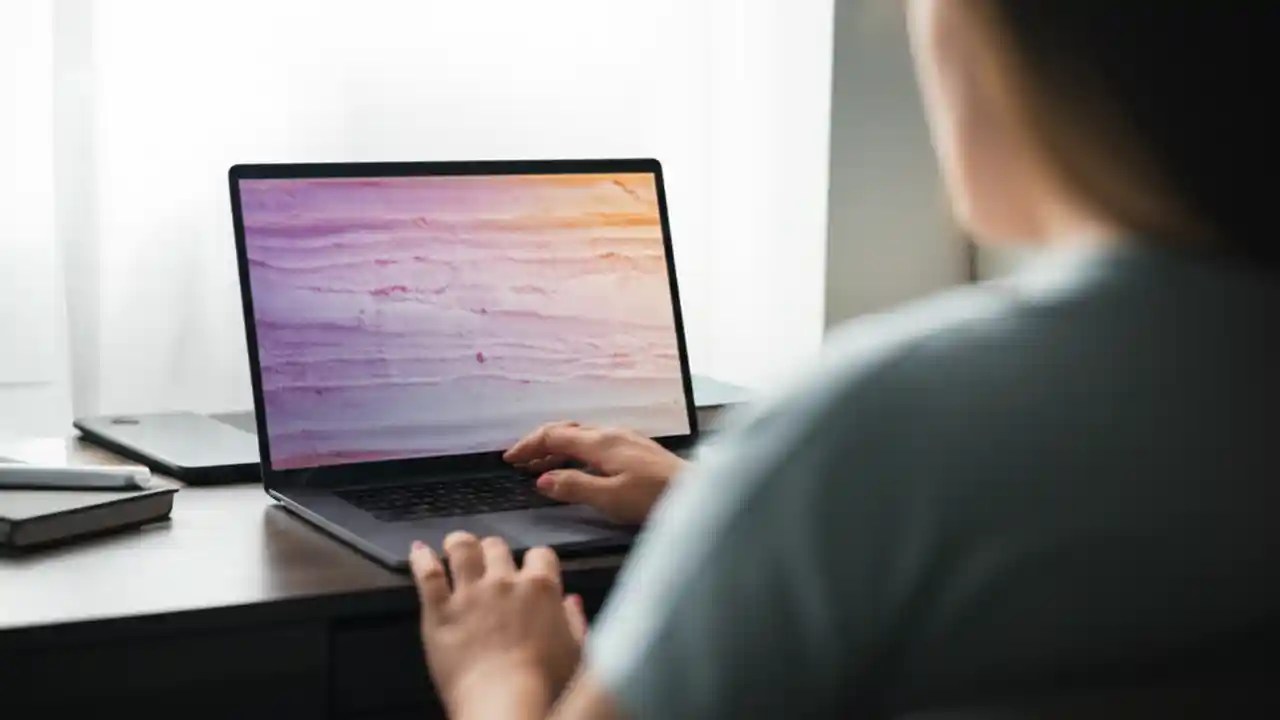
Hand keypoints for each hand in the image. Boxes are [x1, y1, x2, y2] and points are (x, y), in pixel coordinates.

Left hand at [412, 533, 587, 719]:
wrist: (504, 703)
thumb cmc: (546, 685)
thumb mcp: (578, 653)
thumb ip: (575, 622)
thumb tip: (571, 601)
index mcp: (541, 589)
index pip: (541, 554)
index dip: (536, 561)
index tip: (532, 570)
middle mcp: (504, 582)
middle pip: (497, 547)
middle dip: (494, 551)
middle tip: (490, 560)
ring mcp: (469, 593)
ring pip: (461, 548)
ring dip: (459, 543)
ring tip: (455, 544)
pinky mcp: (439, 610)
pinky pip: (427, 573)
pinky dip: (421, 558)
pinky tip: (418, 550)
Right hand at [504, 421, 686, 524]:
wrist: (698, 494)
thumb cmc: (654, 498)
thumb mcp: (609, 498)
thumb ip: (574, 486)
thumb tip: (542, 479)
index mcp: (601, 442)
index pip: (554, 434)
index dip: (528, 445)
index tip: (508, 459)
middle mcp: (611, 434)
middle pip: (567, 431)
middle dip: (540, 444)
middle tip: (520, 462)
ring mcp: (625, 439)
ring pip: (581, 437)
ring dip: (557, 449)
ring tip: (540, 467)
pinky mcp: (636, 449)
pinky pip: (595, 444)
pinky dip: (576, 453)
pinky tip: (577, 468)